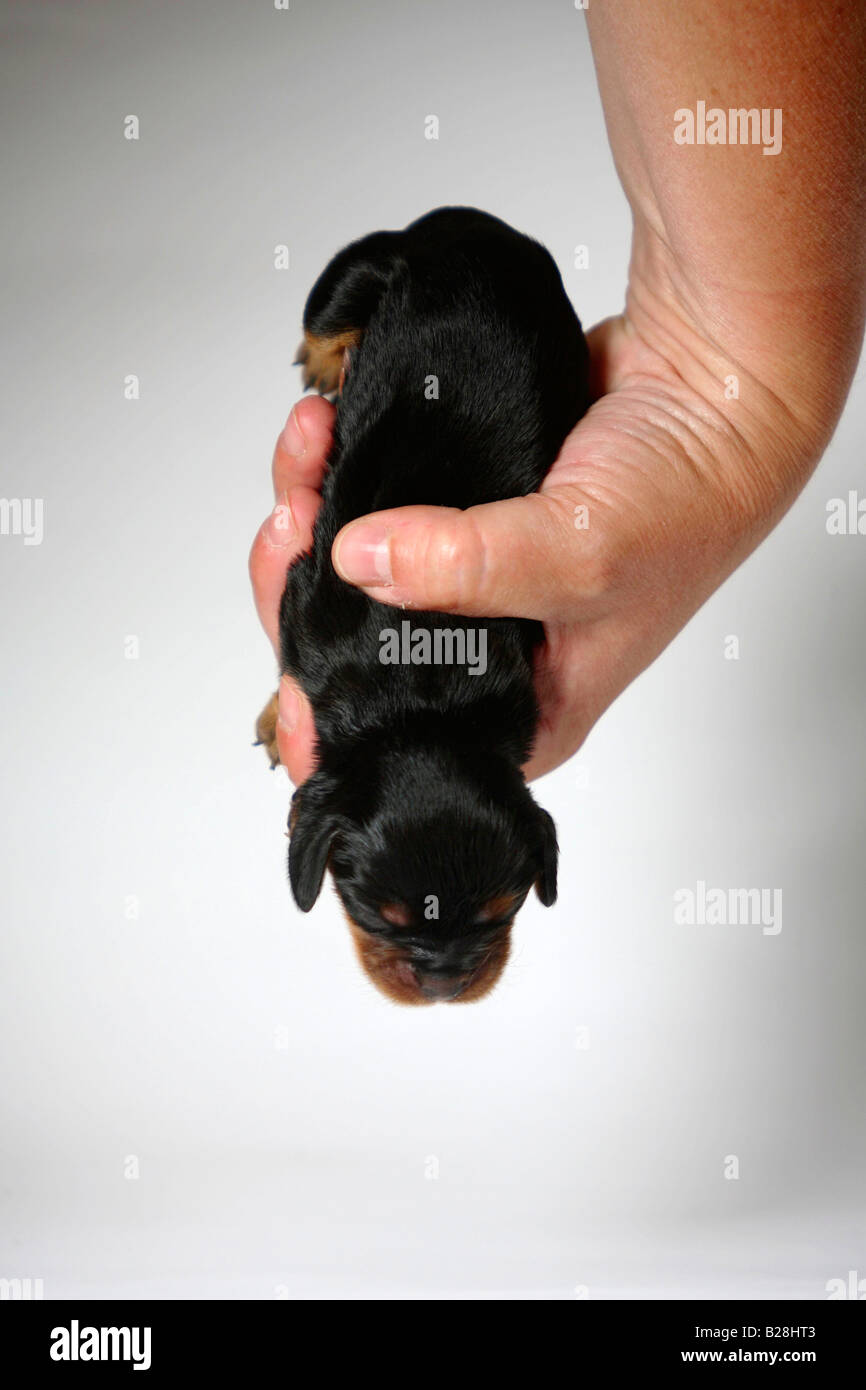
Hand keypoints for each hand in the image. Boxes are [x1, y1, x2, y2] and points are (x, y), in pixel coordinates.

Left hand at [250, 279, 814, 784]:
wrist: (710, 390)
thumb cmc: (684, 500)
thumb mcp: (580, 558)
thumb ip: (469, 571)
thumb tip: (359, 560)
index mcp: (517, 708)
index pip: (401, 742)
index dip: (332, 722)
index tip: (291, 679)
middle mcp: (477, 653)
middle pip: (348, 646)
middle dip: (299, 588)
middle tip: (292, 525)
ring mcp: (456, 577)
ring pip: (343, 567)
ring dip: (309, 507)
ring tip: (311, 444)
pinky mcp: (445, 510)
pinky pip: (364, 498)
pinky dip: (333, 464)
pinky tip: (328, 425)